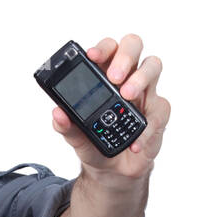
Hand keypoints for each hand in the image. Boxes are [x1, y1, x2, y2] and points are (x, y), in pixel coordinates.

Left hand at [51, 34, 169, 181]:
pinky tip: (134, 142)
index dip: (103, 48)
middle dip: (124, 56)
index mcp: (104, 74)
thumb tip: (57, 113)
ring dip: (140, 78)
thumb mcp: (76, 137)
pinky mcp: (158, 113)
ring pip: (153, 66)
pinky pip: (159, 110)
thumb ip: (66, 126)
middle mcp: (127, 76)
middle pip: (133, 45)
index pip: (108, 48)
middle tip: (114, 77)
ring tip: (127, 96)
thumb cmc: (94, 144)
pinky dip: (146, 127)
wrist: (112, 170)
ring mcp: (145, 92)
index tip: (93, 57)